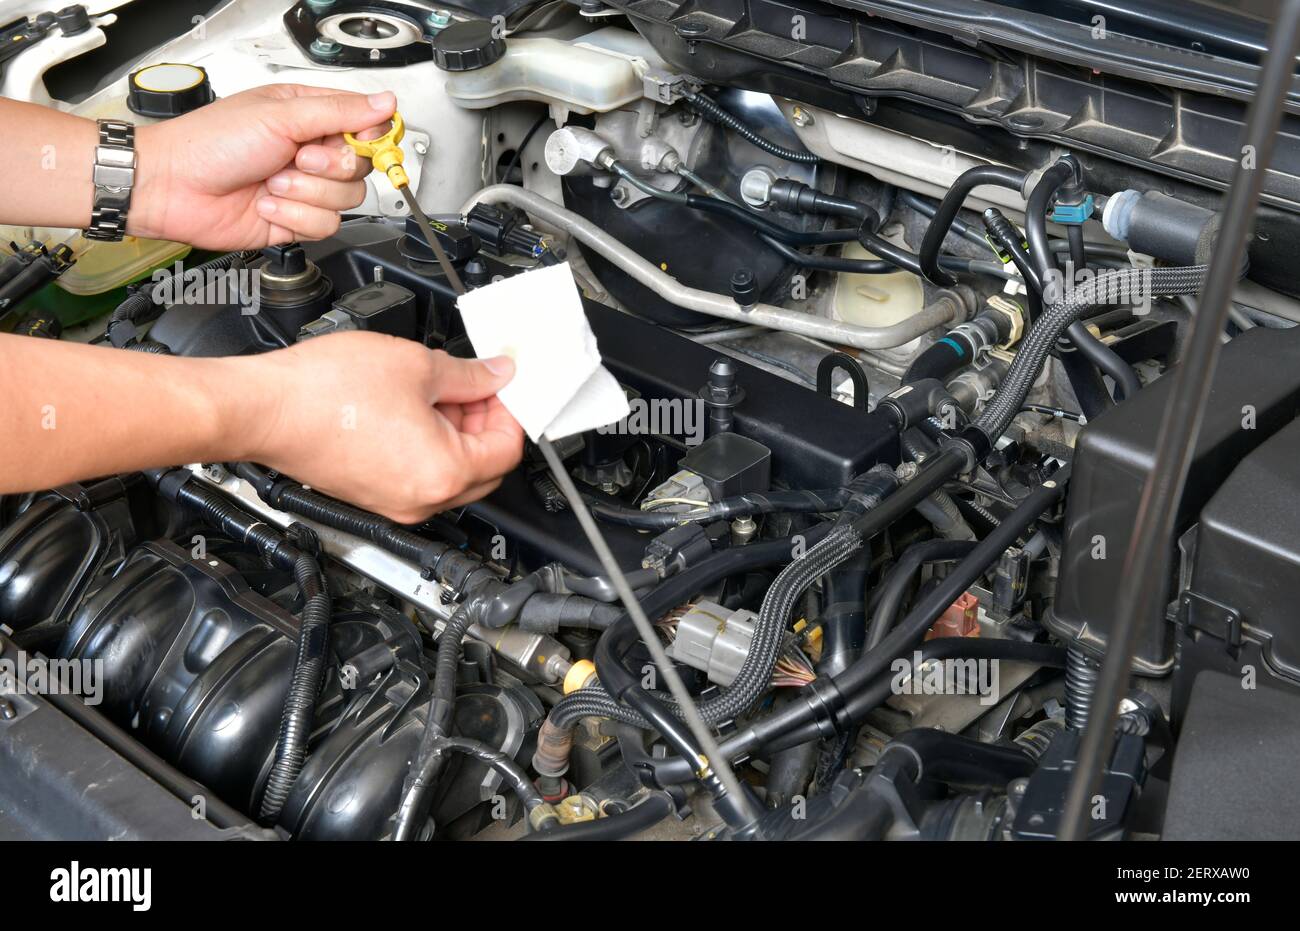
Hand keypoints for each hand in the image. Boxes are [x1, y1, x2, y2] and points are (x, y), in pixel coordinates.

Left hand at [129, 84, 397, 248]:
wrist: (174, 187)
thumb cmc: (211, 143)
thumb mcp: (280, 114)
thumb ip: (338, 111)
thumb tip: (384, 104)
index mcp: (310, 116)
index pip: (365, 126)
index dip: (369, 137)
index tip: (359, 141)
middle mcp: (311, 152)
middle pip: (360, 168)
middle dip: (329, 168)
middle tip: (298, 158)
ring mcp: (305, 189)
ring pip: (346, 200)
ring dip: (305, 194)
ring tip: (271, 182)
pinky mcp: (296, 220)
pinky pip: (324, 225)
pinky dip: (294, 216)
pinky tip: (267, 204)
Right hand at [232, 332, 523, 522]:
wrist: (263, 408)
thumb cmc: (324, 393)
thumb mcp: (416, 365)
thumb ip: (469, 374)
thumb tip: (497, 375)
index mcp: (443, 474)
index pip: (508, 449)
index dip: (512, 410)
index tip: (503, 385)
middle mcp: (422, 501)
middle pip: (485, 468)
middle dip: (485, 422)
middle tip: (474, 384)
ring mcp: (395, 503)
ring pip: (450, 472)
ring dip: (455, 432)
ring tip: (435, 389)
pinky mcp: (372, 496)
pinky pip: (418, 475)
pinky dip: (426, 445)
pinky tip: (409, 407)